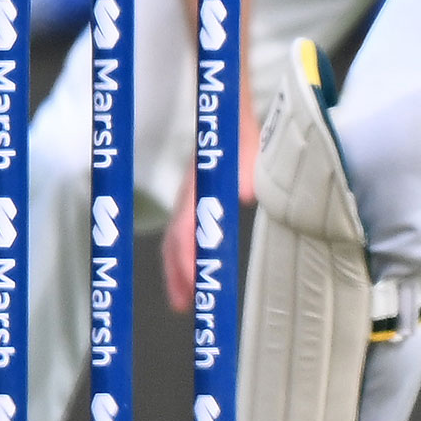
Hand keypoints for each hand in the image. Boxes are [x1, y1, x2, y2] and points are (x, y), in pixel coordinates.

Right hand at [163, 97, 259, 312]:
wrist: (224, 114)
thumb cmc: (239, 134)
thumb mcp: (248, 150)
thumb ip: (245, 170)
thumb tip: (245, 193)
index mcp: (197, 188)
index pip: (186, 230)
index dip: (188, 259)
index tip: (196, 284)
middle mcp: (186, 196)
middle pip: (173, 241)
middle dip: (175, 274)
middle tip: (182, 305)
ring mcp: (186, 200)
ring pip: (172, 240)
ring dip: (174, 271)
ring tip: (180, 301)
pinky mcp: (191, 201)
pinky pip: (179, 234)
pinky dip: (179, 257)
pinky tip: (189, 275)